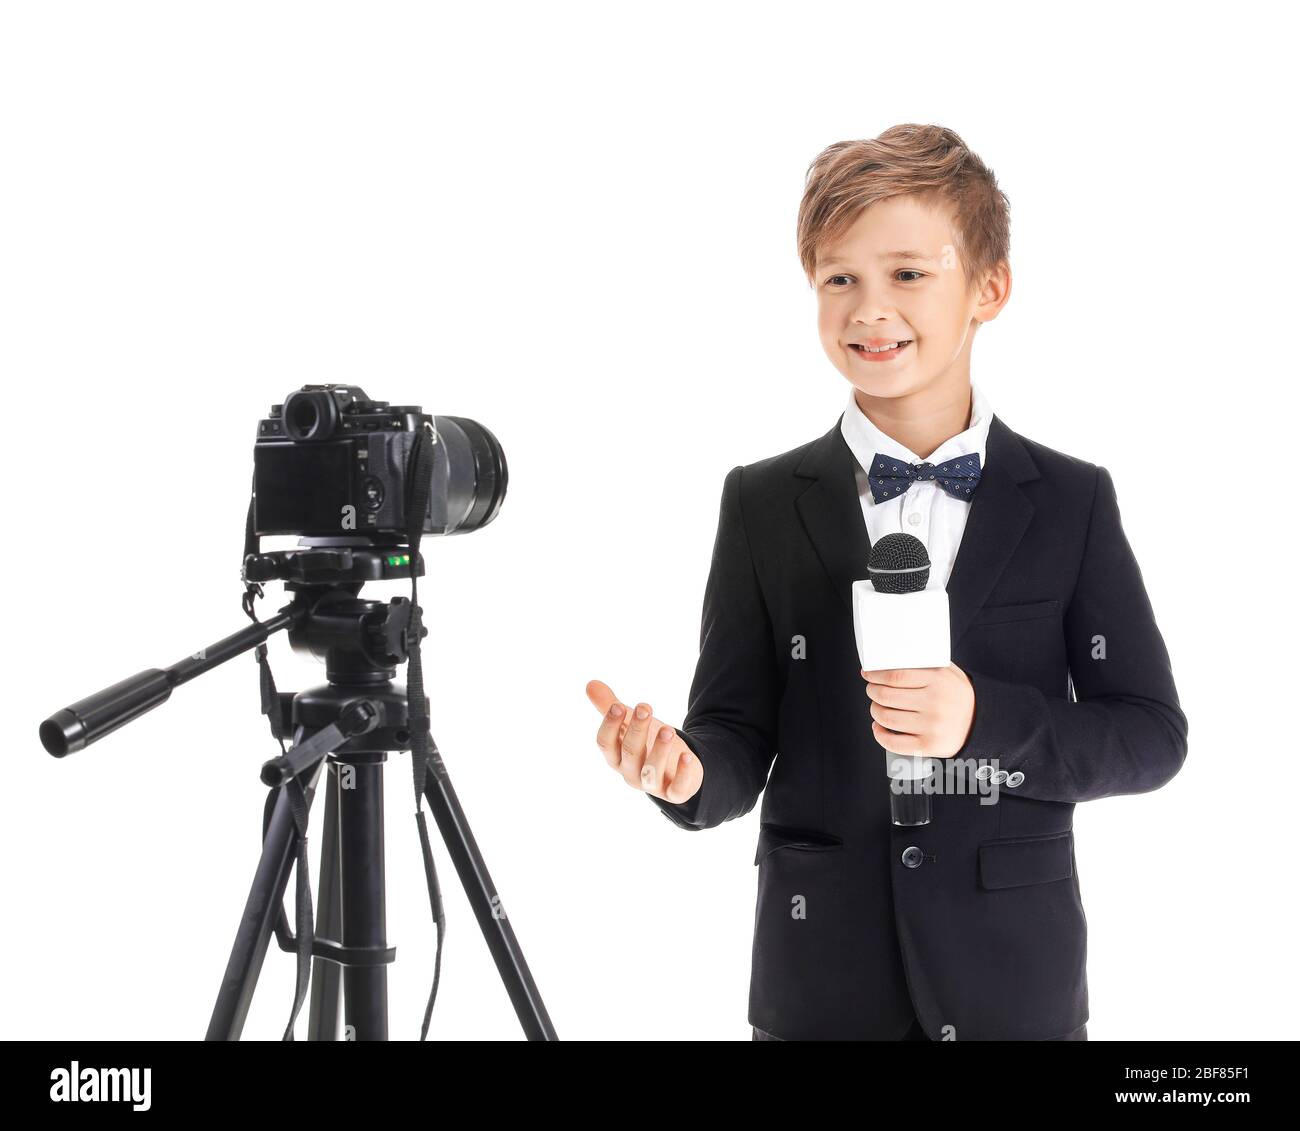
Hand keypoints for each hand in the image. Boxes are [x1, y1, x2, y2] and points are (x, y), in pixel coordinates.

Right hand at [585, 679, 702, 803]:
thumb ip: (611, 706)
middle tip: (645, 707)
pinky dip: (683, 773)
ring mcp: (651, 784)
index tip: (618, 706)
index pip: (605, 743)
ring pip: (651, 771)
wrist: (673, 767)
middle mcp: (630, 772)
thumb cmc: (646, 743)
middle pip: (629, 752)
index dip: (609, 725)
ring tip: (668, 729)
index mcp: (615, 756)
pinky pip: (677, 788)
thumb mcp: (630, 724)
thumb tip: (590, 683)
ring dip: (659, 750)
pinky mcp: (674, 792)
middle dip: (637, 730)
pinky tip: (688, 756)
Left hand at [861, 663, 975, 758]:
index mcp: (938, 680)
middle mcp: (935, 703)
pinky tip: (879, 727)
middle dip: (872, 692)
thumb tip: (889, 660)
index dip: (875, 675)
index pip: (895, 675)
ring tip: (877, 707)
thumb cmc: (958, 694)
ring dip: (875, 711)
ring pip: (887, 717)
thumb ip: (923, 664)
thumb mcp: (947, 672)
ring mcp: (932, 726)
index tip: (867, 675)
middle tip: (872, 690)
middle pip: (886, 696)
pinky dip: (880, 735)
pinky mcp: (929, 746)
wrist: (983, 721)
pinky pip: (894, 743)